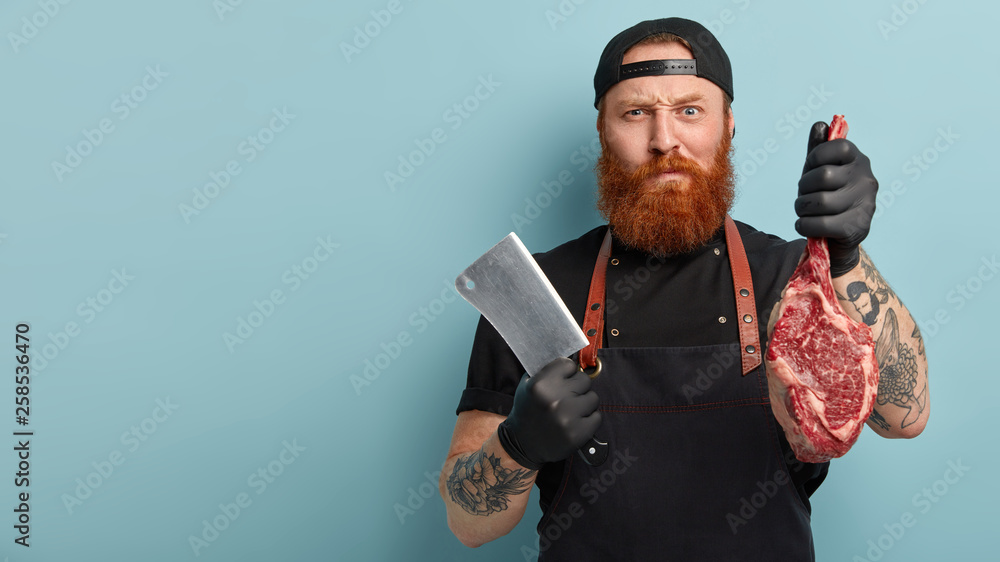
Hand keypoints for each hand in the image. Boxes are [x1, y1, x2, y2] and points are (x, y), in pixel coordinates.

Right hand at [496, 357, 601, 469]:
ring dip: (584, 403)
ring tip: (571, 410)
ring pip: (593, 398)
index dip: (566, 372)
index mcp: (540, 385)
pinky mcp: (578, 434)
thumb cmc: (527, 411)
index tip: (563, 379)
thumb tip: (569, 358)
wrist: (522, 444)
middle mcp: (554, 400)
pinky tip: (575, 422)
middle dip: (577, 387)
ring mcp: (567, 418)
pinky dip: (589, 419)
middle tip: (566, 396)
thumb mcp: (527, 386)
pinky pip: (597, 417)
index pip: (568, 364)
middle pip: (584, 380)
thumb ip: (547, 370)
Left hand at [795, 121, 878, 276]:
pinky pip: (821, 224)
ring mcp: (866, 204)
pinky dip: (804, 225)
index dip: (815, 158)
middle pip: (823, 176)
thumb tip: (819, 125)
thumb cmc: (827, 196)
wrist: (838, 237)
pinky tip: (805, 225)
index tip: (811, 169)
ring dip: (801, 208)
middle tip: (804, 196)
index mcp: (859, 160)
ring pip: (819, 202)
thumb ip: (818, 149)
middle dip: (803, 188)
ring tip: (804, 212)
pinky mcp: (858, 227)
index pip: (837, 146)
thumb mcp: (820, 170)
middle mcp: (867, 179)